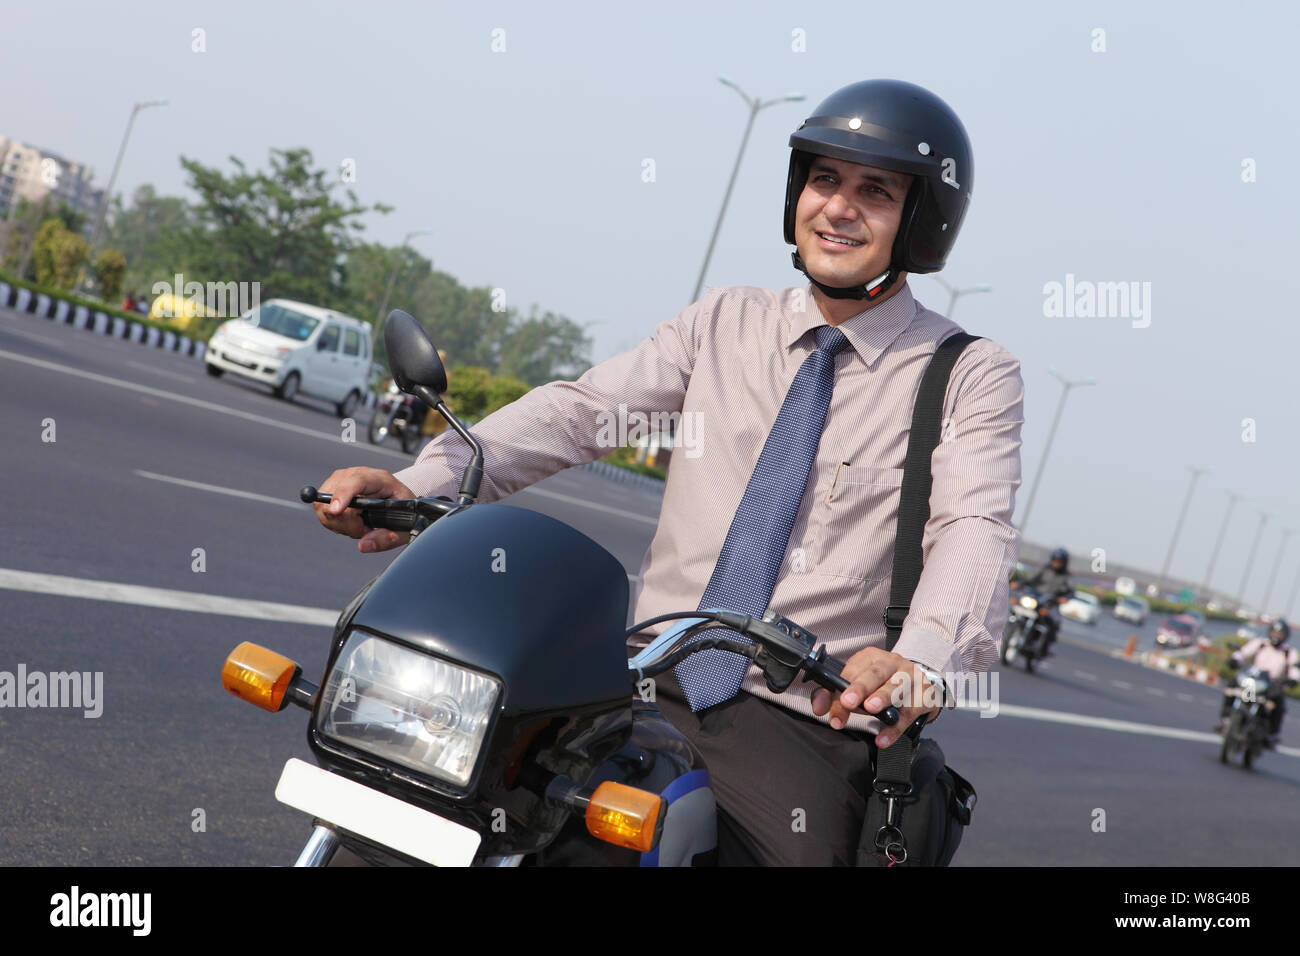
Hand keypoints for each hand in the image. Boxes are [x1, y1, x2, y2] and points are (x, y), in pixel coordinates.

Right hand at [314, 466, 415, 553]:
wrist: (398, 501)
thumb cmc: (403, 512)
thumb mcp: (405, 527)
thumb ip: (387, 538)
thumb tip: (363, 545)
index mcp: (380, 479)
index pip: (358, 481)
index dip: (344, 494)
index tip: (337, 510)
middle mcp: (357, 474)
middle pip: (335, 498)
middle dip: (347, 523)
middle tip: (366, 529)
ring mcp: (341, 480)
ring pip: (325, 507)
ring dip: (341, 524)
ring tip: (361, 525)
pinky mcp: (331, 488)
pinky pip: (321, 511)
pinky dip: (335, 522)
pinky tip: (351, 522)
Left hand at [809, 647, 942, 747]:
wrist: (920, 680)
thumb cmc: (883, 683)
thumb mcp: (858, 684)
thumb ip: (834, 695)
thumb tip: (818, 706)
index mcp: (870, 658)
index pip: (850, 672)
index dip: (837, 689)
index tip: (824, 708)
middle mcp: (891, 664)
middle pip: (874, 674)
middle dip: (860, 687)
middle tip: (848, 701)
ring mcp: (910, 678)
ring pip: (896, 686)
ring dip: (883, 697)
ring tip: (871, 709)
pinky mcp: (924, 696)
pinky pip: (909, 712)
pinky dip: (895, 728)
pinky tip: (883, 738)